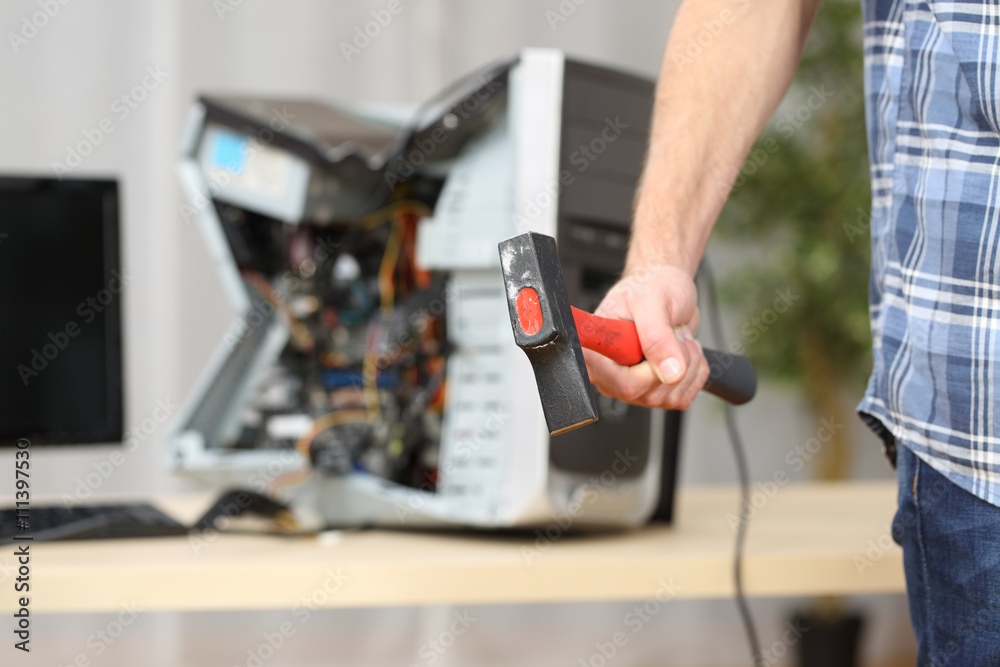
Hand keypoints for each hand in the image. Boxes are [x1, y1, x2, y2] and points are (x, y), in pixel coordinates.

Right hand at [582, 264, 708, 409]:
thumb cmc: (650, 285)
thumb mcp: (652, 301)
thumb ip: (658, 336)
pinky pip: (682, 397)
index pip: (623, 383)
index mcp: (596, 353)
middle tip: (672, 331)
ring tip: (676, 336)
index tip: (663, 339)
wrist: (666, 289)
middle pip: (648, 394)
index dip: (651, 370)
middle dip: (674, 360)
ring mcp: (631, 386)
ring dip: (687, 363)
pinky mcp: (653, 390)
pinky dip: (694, 372)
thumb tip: (670, 372)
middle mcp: (609, 374)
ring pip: (669, 397)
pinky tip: (682, 350)